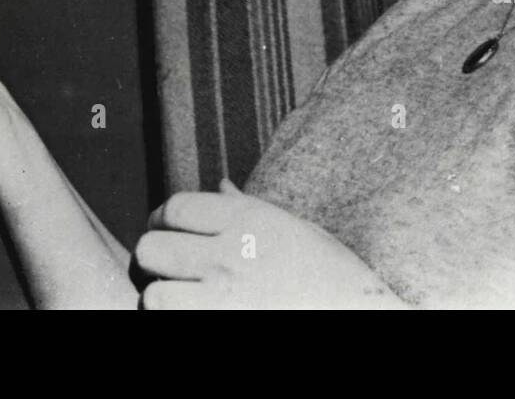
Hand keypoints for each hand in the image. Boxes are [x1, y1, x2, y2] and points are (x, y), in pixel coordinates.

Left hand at [133, 180, 408, 308]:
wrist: (363, 314)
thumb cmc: (330, 274)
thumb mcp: (292, 227)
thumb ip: (246, 207)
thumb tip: (220, 185)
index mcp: (248, 220)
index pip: (174, 208)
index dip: (160, 219)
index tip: (164, 230)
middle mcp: (230, 256)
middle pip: (151, 250)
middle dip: (153, 259)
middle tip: (166, 269)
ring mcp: (224, 300)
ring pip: (153, 297)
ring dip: (160, 299)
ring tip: (177, 299)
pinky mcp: (223, 330)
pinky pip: (173, 323)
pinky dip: (176, 320)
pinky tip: (192, 317)